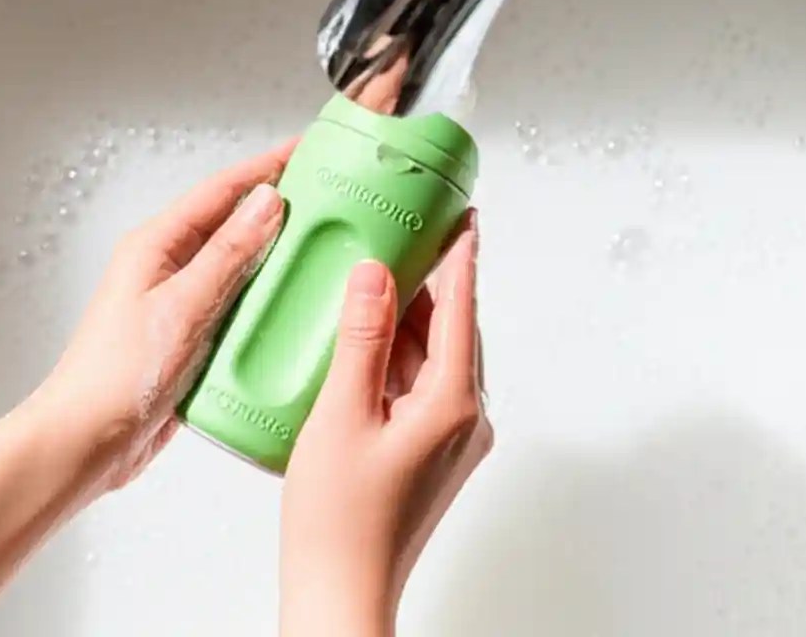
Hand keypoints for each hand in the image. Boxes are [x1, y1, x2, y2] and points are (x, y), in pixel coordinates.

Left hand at [31, 141, 293, 490]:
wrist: (87, 443)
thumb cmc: (116, 376)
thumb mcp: (182, 307)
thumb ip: (227, 254)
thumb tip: (265, 201)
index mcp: (155, 247)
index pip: (220, 190)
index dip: (266, 167)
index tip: (306, 149)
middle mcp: (166, 269)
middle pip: (232, 225)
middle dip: (278, 208)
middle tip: (328, 198)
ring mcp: (179, 305)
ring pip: (238, 268)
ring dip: (276, 258)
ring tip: (324, 249)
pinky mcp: (191, 341)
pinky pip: (237, 309)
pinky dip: (266, 304)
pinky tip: (296, 311)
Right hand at [279, 212, 492, 636]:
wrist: (341, 591)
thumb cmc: (339, 522)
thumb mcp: (341, 414)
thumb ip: (362, 338)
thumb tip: (375, 275)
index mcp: (454, 404)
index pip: (463, 309)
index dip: (461, 256)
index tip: (464, 215)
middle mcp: (466, 420)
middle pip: (452, 332)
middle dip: (427, 285)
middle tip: (402, 237)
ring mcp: (451, 440)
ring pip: (435, 361)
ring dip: (407, 325)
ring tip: (372, 284)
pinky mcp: (432, 456)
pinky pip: (421, 389)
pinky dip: (396, 361)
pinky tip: (361, 347)